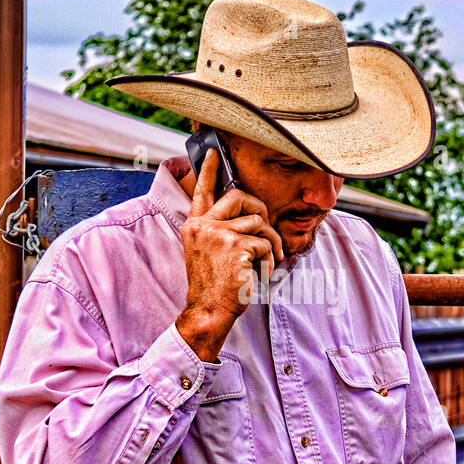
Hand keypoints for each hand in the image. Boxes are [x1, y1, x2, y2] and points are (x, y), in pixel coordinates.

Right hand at [176, 149, 283, 361]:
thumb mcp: (207, 253)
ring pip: (259, 221)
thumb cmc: (213, 286)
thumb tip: (249, 216)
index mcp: (194, 226)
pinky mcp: (235, 245)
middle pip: (239, 196)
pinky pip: (265, 242)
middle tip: (267, 227)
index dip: (209, 171)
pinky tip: (261, 273)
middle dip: (260, 208)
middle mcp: (203, 225)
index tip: (214, 153)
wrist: (208, 311)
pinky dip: (270, 259)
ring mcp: (218, 233)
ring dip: (270, 242)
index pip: (202, 192)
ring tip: (266, 261)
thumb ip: (219, 231)